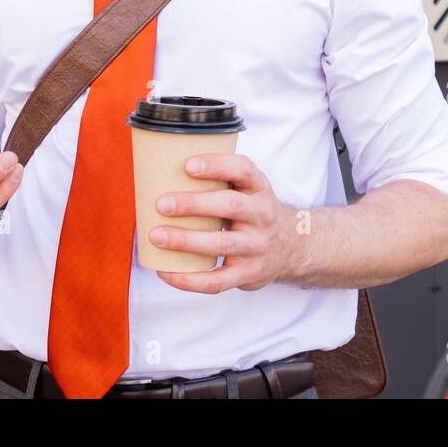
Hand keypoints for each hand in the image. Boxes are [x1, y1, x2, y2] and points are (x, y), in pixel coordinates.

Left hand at [149, 154, 306, 292]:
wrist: (291, 247)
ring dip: (186, 241)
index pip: (243, 170)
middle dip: (194, 205)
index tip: (187, 165)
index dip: (217, 165)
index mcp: (259, 188)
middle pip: (231, 206)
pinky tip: (166, 272)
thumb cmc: (254, 212)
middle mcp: (262, 215)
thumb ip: (220, 179)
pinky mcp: (248, 273)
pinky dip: (189, 279)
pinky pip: (217, 281)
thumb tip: (162, 171)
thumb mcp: (249, 189)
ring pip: (221, 244)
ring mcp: (257, 246)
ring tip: (157, 236)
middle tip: (162, 204)